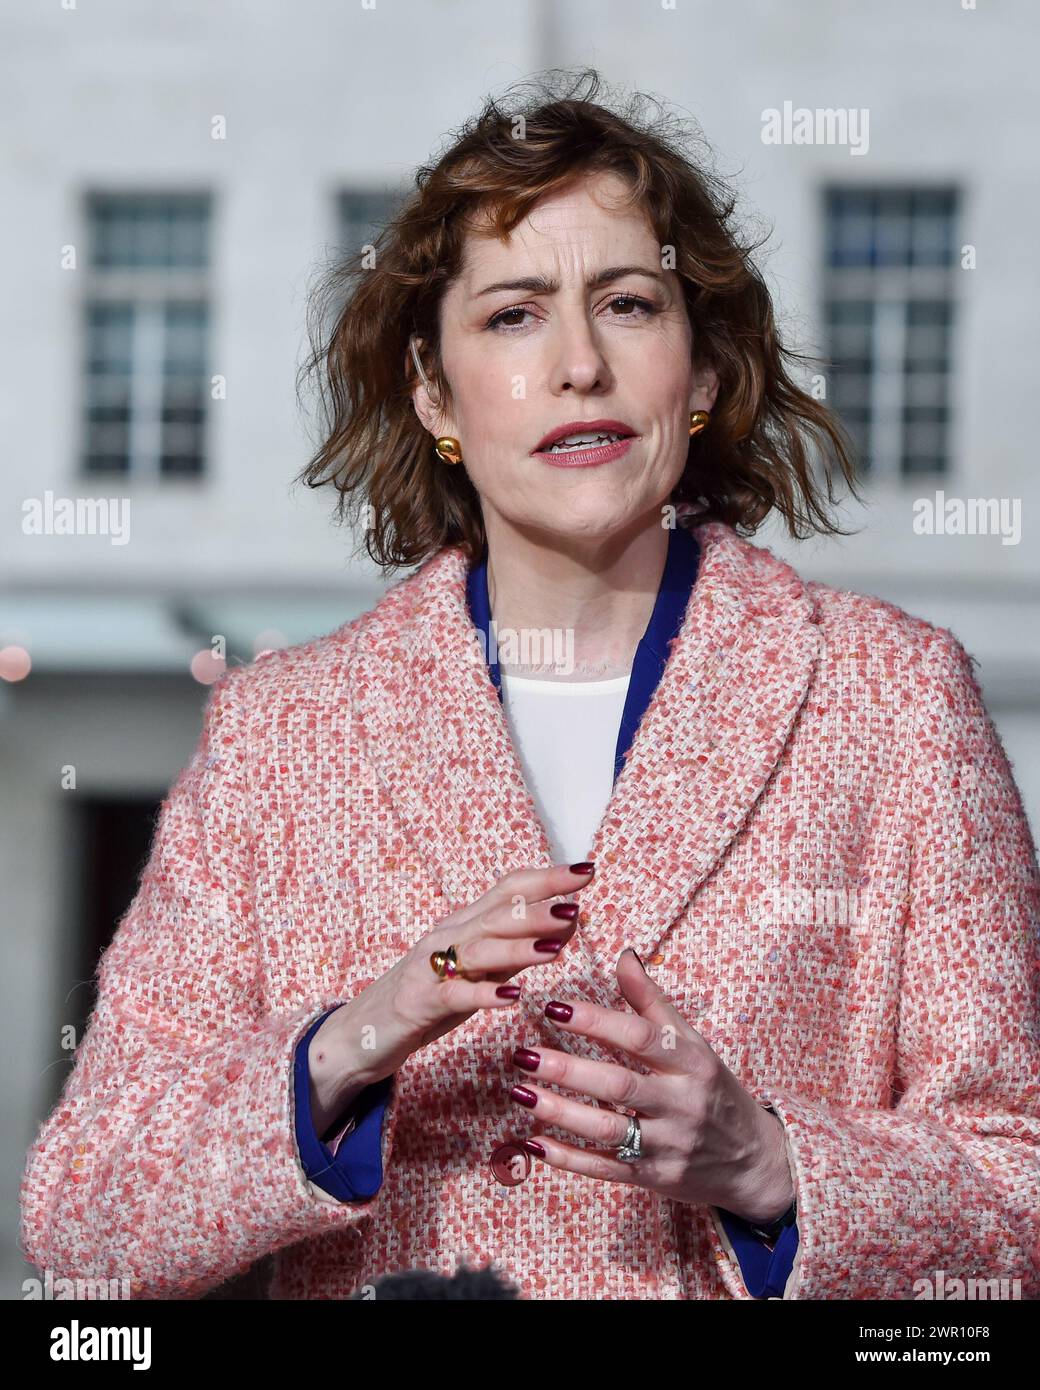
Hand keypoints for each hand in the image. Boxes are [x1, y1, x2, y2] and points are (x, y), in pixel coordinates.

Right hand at [308, 862, 593, 1132]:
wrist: (360, 1033)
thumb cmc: (427, 997)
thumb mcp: (477, 970)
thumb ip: (515, 948)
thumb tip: (566, 923)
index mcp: (464, 924)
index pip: (508, 889)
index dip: (546, 878)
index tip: (585, 871)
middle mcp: (448, 936)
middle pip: (497, 912)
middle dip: (539, 905)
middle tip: (578, 901)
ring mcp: (431, 968)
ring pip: (480, 950)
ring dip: (519, 947)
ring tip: (556, 946)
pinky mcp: (420, 1003)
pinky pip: (455, 996)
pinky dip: (485, 995)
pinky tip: (513, 998)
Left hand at [506, 948, 794, 1222]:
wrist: (754, 1160)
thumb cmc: (713, 1090)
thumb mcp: (693, 1043)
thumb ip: (653, 1001)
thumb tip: (624, 955)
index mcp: (691, 1063)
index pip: (640, 1038)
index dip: (596, 1021)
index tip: (554, 1007)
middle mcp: (681, 1104)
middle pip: (619, 1086)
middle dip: (568, 1070)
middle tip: (523, 1054)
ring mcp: (668, 1145)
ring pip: (608, 1130)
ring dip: (560, 1113)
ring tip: (520, 1092)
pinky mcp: (654, 1178)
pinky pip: (606, 1169)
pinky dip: (568, 1159)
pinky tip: (533, 1143)